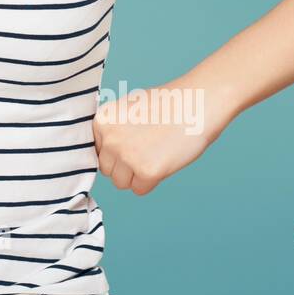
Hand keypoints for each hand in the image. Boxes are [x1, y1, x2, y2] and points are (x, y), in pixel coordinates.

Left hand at [92, 84, 222, 195]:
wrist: (196, 104)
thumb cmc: (167, 104)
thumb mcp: (128, 107)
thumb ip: (112, 129)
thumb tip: (105, 153)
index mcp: (103, 121)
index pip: (98, 151)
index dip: (116, 151)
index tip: (132, 143)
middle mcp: (110, 139)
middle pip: (107, 169)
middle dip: (124, 165)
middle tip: (146, 150)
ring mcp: (127, 156)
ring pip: (120, 183)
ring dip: (135, 176)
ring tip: (154, 155)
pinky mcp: (146, 171)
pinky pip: (139, 190)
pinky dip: (151, 182)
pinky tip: (163, 162)